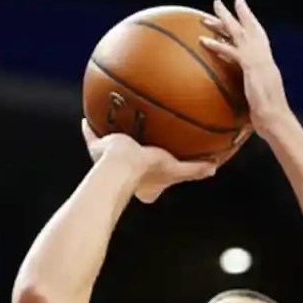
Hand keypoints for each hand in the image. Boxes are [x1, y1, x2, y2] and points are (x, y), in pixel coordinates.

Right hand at [81, 119, 214, 202]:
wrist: (121, 165)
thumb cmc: (148, 170)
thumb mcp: (176, 171)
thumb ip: (195, 170)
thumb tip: (215, 167)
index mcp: (144, 185)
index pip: (153, 185)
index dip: (160, 179)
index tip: (163, 168)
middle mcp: (125, 176)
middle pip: (132, 165)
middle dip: (137, 158)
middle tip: (142, 148)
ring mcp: (108, 162)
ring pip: (112, 150)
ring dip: (114, 141)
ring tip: (117, 127)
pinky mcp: (98, 149)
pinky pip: (92, 136)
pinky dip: (90, 128)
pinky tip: (87, 117)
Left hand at [200, 0, 292, 134]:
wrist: (277, 120)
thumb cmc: (270, 116)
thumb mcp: (259, 98)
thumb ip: (252, 89)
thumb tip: (245, 95)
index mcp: (267, 63)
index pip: (259, 37)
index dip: (251, 23)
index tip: (242, 12)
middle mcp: (264, 58)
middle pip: (249, 29)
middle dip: (237, 13)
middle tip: (222, 2)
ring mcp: (259, 61)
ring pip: (239, 34)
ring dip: (222, 21)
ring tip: (206, 15)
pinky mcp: (251, 67)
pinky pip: (231, 52)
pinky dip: (216, 45)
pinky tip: (203, 40)